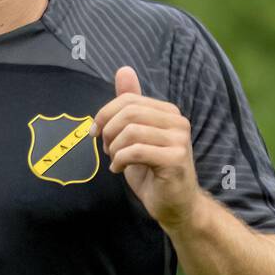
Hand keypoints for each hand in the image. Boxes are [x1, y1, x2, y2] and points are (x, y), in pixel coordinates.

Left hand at [90, 66, 201, 228]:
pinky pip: (136, 151)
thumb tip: (123, 69)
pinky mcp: (175, 159)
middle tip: (106, 148)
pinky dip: (120, 160)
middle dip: (108, 130)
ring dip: (114, 148)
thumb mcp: (135, 134)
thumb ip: (130, 105)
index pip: (128, 99)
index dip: (105, 113)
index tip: (95, 131)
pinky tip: (119, 169)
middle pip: (129, 112)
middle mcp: (177, 121)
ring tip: (114, 159)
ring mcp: (179, 140)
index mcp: (167, 112)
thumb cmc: (152, 170)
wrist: (175, 204)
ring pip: (130, 131)